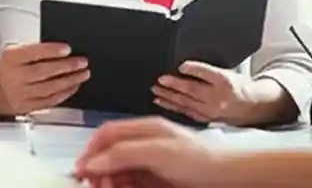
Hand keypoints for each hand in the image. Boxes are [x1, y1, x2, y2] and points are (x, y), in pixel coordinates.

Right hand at [0, 43, 89, 117]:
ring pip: (49, 88)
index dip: (51, 51)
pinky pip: (50, 101)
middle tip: (82, 62)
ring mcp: (21, 94)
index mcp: (11, 59)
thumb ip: (33, 51)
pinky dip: (64, 93)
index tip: (67, 49)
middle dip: (66, 66)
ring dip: (70, 81)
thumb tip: (62, 51)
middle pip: (44, 72)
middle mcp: (15, 77)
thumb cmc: (8, 68)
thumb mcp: (14, 54)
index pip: (33, 53)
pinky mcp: (27, 107)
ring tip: (83, 74)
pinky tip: (74, 86)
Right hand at [74, 117, 223, 187]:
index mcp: (144, 129)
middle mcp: (146, 144)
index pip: (107, 135)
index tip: (81, 171)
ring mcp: (152, 163)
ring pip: (119, 173)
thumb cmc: (202, 159)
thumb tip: (93, 161)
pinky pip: (132, 184)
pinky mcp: (158, 180)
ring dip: (111, 182)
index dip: (91, 151)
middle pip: (110, 155)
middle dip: (99, 171)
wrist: (230, 177)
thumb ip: (124, 154)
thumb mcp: (158, 152)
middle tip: (95, 186)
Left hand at [151, 62, 255, 124]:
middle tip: (160, 80)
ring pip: (186, 102)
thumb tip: (184, 67)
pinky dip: (174, 107)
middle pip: (193, 89)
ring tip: (156, 91)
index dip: (192, 68)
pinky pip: (187, 112)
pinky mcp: (207, 119)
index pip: (206, 72)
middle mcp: (218, 96)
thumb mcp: (228, 71)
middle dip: (174, 85)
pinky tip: (163, 102)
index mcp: (225, 80)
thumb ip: (208, 71)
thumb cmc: (238, 86)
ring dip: (169, 96)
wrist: (253, 106)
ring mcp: (212, 110)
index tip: (180, 65)